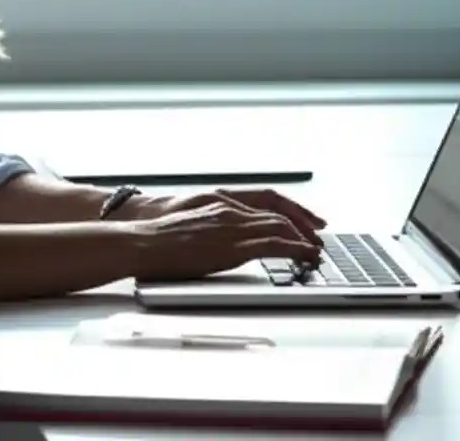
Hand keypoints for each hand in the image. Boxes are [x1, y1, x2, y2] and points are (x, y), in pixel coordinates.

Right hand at [125, 194, 322, 281]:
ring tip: (316, 251)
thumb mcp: (189, 223)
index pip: (266, 202)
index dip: (290, 212)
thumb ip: (211, 226)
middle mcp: (231, 210)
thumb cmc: (158, 239)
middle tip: (317, 238)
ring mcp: (233, 227)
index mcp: (220, 203)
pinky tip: (306, 256)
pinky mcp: (234, 246)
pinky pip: (275, 245)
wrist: (142, 242)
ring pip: (281, 227)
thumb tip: (219, 240)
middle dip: (303, 226)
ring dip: (304, 239)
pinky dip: (297, 249)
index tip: (305, 221)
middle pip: (279, 212)